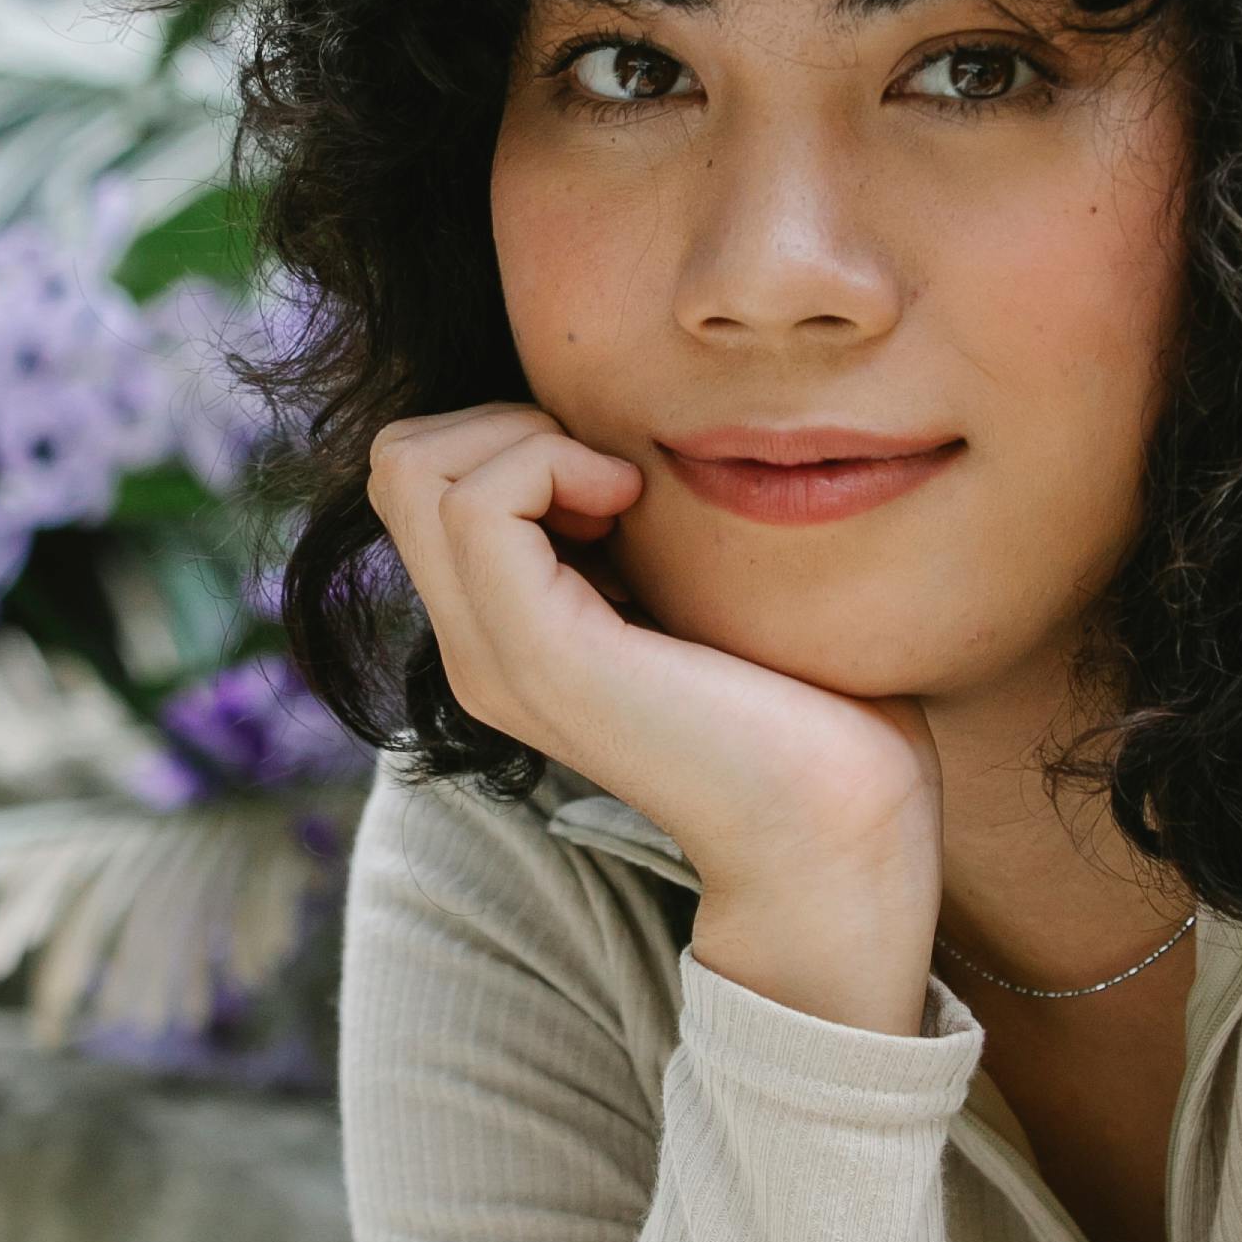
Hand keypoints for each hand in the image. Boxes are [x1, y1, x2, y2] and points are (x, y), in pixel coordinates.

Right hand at [370, 400, 941, 1029]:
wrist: (840, 820)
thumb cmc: (808, 700)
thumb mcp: (689, 585)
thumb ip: (631, 530)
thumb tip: (622, 440)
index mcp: (506, 633)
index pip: (423, 476)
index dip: (510, 436)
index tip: (618, 481)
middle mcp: (477, 649)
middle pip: (401, 462)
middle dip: (505, 421)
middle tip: (612, 478)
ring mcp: (494, 656)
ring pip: (416, 468)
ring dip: (530, 438)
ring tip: (623, 495)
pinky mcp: (537, 654)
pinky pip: (477, 502)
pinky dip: (552, 463)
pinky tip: (631, 508)